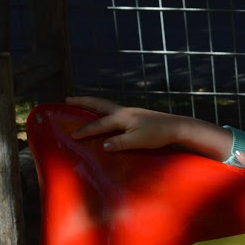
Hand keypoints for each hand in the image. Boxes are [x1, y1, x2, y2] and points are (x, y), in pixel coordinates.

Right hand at [68, 97, 196, 151]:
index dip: (86, 131)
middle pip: (98, 104)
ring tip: (81, 103)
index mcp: (121, 117)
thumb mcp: (138, 141)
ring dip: (92, 104)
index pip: (99, 124)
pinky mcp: (136, 115)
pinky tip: (105, 115)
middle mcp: (123, 111)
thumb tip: (104, 145)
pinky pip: (114, 110)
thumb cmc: (158, 135)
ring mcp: (130, 111)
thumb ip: (120, 143)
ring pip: (106, 105)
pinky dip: (104, 109)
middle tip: (67, 99)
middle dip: (82, 102)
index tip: (73, 135)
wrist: (177, 127)